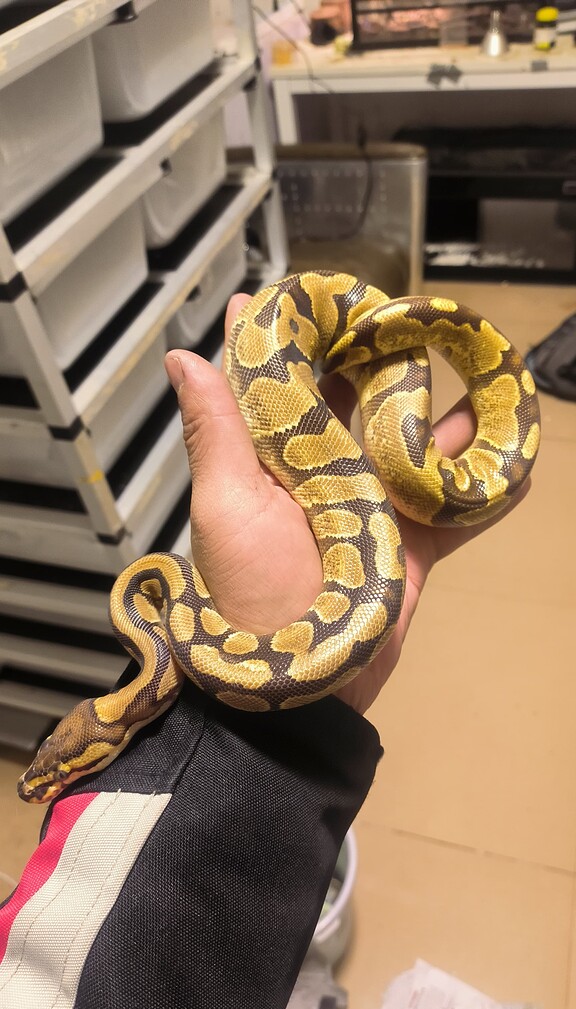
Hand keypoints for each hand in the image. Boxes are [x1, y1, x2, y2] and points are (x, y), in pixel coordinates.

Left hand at [164, 294, 529, 715]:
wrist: (302, 687)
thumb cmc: (253, 593)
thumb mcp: (226, 507)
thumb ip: (215, 432)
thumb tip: (183, 355)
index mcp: (270, 458)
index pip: (276, 381)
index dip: (291, 335)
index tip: (310, 289)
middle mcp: (319, 474)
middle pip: (348, 401)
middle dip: (366, 355)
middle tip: (395, 311)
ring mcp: (369, 506)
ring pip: (404, 442)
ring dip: (429, 406)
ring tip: (457, 356)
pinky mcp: (409, 544)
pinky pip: (448, 506)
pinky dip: (475, 482)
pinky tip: (504, 446)